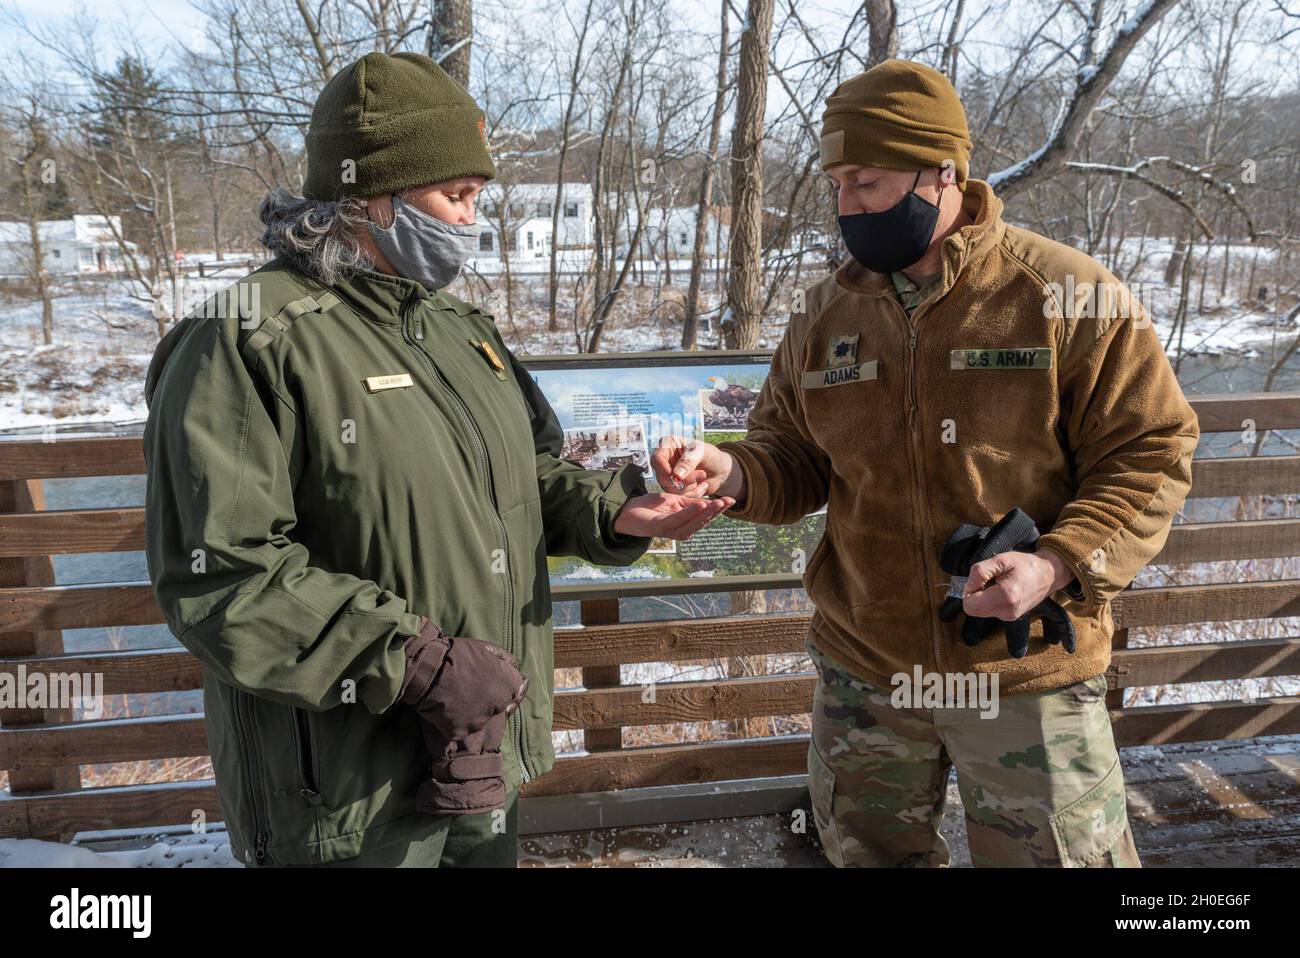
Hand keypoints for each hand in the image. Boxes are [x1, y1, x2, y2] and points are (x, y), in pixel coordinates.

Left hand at [613, 492, 732, 539]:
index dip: (718, 509)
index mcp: (685, 524)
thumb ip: (689, 502)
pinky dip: (691, 512)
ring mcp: (671, 531)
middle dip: (716, 511)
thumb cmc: (651, 507)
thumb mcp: (674, 500)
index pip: (705, 517)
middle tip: (728, 501)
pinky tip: (700, 505)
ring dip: (706, 512)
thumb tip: (708, 501)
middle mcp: (680, 531)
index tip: (730, 500)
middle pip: (702, 521)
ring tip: (717, 503)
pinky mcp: (661, 527)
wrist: (627, 511)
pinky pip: (679, 519)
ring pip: (693, 522)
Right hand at [651, 435, 744, 499]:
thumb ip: (688, 462)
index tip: (677, 475)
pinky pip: (678, 497)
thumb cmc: (710, 455)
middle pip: (662, 476)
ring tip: (703, 476)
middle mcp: (665, 461)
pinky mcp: (674, 488)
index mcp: (668, 445)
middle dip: (683, 480)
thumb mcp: (701, 453)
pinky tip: (702, 486)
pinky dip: (692, 493)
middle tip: (701, 474)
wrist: (720, 470)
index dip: (664, 469)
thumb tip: (676, 475)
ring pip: (670, 489)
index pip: (657, 458)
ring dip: (689, 487)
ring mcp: (669, 475)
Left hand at [962, 550, 1070, 620]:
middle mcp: (1008, 611)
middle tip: (988, 581)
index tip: (979, 580)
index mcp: (1006, 596)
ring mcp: (1010, 616)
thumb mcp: (1001, 559)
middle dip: (974, 595)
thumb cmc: (1026, 565)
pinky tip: (1002, 590)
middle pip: (974, 610)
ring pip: (981, 611)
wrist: (1048, 575)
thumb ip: (980, 572)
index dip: (969, 591)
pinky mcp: (1010, 617)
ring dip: (983, 598)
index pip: (971, 605)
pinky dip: (990, 601)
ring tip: (997, 584)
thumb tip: (968, 587)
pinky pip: (990, 610)